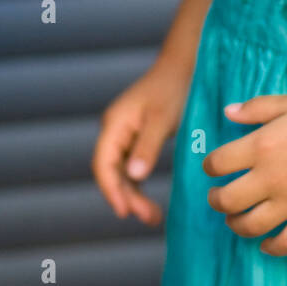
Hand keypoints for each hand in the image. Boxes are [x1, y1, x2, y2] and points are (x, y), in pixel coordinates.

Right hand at [92, 55, 192, 224]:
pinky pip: (131, 167)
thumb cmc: (174, 88)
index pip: (103, 163)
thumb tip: (134, 177)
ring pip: (121, 172)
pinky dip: (138, 185)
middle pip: (111, 171)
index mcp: (114, 124)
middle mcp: (114, 130)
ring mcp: (124, 134)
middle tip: (149, 218)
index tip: (124, 213)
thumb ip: (147, 147)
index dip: (110, 190)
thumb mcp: (163, 119)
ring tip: (152, 217)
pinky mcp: (136, 138)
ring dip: (132, 195)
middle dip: (125, 197)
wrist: (183, 66)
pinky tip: (149, 201)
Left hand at [204, 93, 286, 257]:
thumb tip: (227, 111)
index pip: (217, 164)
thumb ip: (256, 108)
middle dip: (215, 200)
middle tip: (215, 197)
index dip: (208, 166)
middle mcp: (270, 178)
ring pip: (250, 226)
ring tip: (234, 219)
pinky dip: (270, 247)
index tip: (212, 167)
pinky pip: (285, 243)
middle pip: (227, 200)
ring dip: (235, 225)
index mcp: (260, 147)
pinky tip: (265, 243)